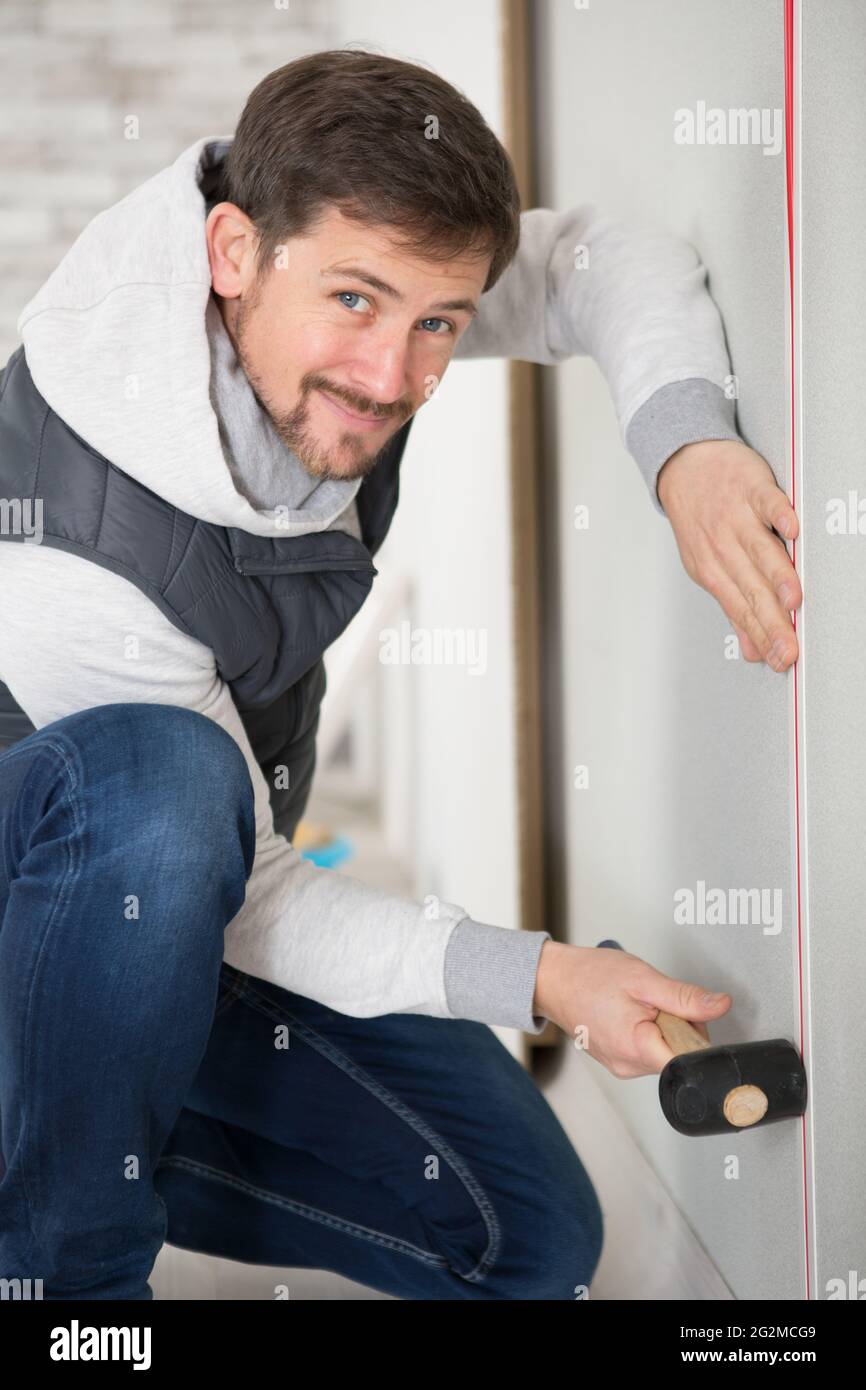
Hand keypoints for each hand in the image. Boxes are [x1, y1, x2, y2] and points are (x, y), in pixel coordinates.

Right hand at [533, 940, 731, 1077]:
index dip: (697, 1036)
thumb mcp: (644, 979)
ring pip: (665, 1051)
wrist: (553, 980)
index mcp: (637, 1048)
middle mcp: (629, 1066)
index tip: (689, 1016)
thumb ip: (685, 997)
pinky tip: (631, 1013)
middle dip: (680, 1025)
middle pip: (680, 1055)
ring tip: (639, 1004)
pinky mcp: (619, 1060)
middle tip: (657, 1001)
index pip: (690, 1061)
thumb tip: (720, 1005)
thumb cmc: (590, 977)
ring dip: (664, 1027)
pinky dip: (649, 1030)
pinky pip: (649, 1049)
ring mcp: (623, 1066)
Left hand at [656, 439, 801, 671]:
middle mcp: (722, 547)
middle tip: (789, 647)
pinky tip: (792, 531)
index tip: (780, 660)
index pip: (740, 612)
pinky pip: (767, 503)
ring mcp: (736, 517)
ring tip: (793, 600)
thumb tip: (752, 650)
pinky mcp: (750, 488)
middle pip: (751, 590)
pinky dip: (779, 515)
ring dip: (777, 576)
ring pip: (759, 551)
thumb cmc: (700, 517)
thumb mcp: (708, 565)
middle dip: (771, 622)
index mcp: (713, 570)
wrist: (684, 466)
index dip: (760, 638)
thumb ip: (734, 606)